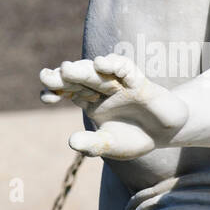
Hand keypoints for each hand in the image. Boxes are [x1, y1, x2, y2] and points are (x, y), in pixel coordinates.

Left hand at [39, 54, 188, 159]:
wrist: (164, 134)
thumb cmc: (133, 137)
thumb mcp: (111, 146)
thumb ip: (93, 145)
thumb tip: (71, 142)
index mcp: (90, 101)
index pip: (68, 91)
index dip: (55, 91)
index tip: (45, 96)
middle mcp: (102, 89)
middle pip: (79, 79)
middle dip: (63, 77)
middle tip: (45, 76)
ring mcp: (120, 83)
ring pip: (98, 72)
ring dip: (83, 69)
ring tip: (66, 69)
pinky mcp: (139, 82)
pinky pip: (126, 69)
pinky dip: (115, 65)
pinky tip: (101, 64)